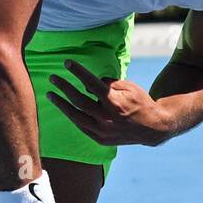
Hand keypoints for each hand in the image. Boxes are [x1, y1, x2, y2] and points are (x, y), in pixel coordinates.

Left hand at [46, 59, 171, 146]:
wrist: (152, 129)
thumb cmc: (140, 102)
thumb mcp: (129, 87)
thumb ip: (108, 84)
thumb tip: (87, 84)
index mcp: (114, 102)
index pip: (91, 83)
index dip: (78, 72)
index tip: (67, 62)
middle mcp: (106, 118)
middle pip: (79, 100)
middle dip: (64, 88)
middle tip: (52, 78)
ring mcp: (102, 131)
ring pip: (75, 116)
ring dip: (61, 104)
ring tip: (50, 94)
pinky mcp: (100, 139)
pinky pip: (81, 127)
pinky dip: (73, 116)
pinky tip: (65, 108)